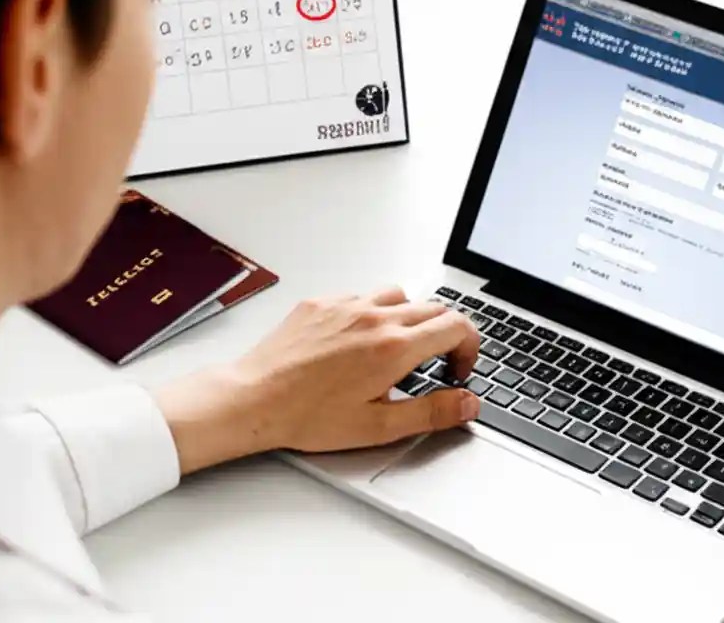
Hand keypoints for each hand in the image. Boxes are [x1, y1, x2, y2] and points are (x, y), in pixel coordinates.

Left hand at [154, 286, 481, 474]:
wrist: (253, 399)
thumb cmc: (306, 416)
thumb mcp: (379, 427)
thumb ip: (432, 413)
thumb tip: (468, 404)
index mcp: (394, 347)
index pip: (457, 326)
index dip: (469, 348)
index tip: (457, 369)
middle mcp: (374, 317)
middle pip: (434, 308)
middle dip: (445, 336)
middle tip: (434, 365)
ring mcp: (346, 305)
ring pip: (399, 296)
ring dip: (410, 319)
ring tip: (396, 350)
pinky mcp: (322, 302)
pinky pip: (361, 296)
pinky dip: (372, 313)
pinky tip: (357, 342)